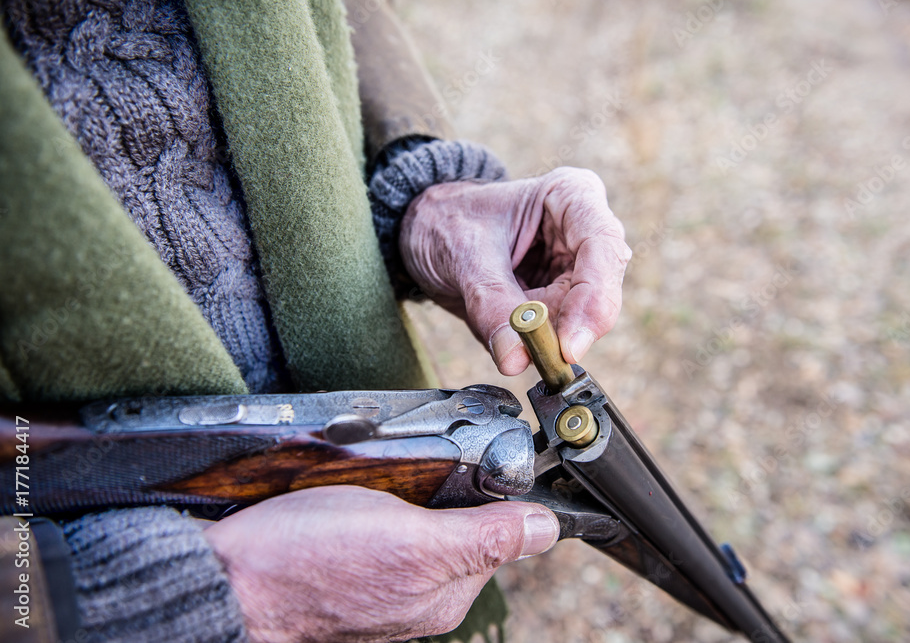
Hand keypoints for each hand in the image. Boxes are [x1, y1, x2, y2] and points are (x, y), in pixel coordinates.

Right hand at [204, 486, 559, 642]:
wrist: (221, 583)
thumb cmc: (308, 561)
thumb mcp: (408, 541)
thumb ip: (481, 537)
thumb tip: (549, 528)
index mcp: (444, 595)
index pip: (498, 531)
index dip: (494, 489)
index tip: (479, 451)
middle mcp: (419, 597)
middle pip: (456, 522)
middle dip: (444, 484)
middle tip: (412, 458)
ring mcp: (381, 585)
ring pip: (415, 519)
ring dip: (405, 487)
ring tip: (376, 471)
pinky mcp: (346, 569)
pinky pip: (377, 526)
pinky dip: (373, 500)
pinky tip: (351, 490)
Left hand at [400, 167, 630, 374]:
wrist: (426, 232)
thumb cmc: (447, 220)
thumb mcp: (464, 255)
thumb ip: (492, 305)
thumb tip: (516, 360)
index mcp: (571, 196)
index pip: (603, 247)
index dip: (594, 299)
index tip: (569, 345)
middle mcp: (583, 232)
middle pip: (599, 291)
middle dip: (565, 329)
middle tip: (536, 358)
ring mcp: (574, 269)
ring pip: (578, 321)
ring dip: (540, 338)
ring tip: (496, 323)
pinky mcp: (559, 301)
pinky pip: (553, 335)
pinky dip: (527, 342)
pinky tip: (500, 328)